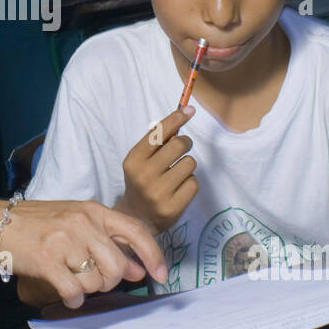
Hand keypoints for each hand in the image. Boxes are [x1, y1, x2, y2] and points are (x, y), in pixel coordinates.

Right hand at [1, 199, 167, 309]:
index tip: (161, 275)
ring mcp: (64, 241)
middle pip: (117, 266)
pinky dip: (73, 299)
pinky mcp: (47, 261)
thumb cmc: (38, 223)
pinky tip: (66, 294)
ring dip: (87, 289)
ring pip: (96, 282)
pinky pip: (74, 292)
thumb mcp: (77, 223)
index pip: (135, 232)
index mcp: (93, 210)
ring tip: (71, 279)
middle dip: (110, 281)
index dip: (153, 256)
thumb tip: (139, 269)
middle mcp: (82, 223)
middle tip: (94, 278)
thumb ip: (109, 243)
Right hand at [115, 106, 197, 233]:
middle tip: (182, 148)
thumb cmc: (142, 181)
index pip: (158, 133)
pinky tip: (178, 189)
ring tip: (176, 175)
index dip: (176, 119)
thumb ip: (157, 142)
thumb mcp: (140, 160)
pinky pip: (194, 183)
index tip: (190, 110)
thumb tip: (183, 114)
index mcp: (133, 160)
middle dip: (185, 143)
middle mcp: (144, 175)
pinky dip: (190, 183)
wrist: (136, 218)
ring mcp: (158, 193)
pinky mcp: (173, 207)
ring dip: (187, 166)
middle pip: (179, 145)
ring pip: (190, 164)